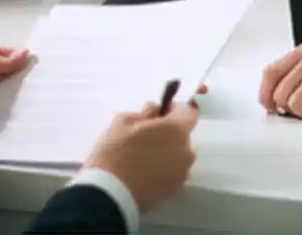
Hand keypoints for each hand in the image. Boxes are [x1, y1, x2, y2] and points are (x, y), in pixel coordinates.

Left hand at [0, 46, 30, 119]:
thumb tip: (24, 54)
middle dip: (20, 79)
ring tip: (35, 99)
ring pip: (3, 99)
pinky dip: (8, 118)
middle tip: (42, 82)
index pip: (0, 57)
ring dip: (16, 100)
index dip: (17, 57)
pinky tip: (19, 117)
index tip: (36, 61)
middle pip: (4, 78)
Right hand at [83, 100, 199, 211]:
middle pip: (183, 134)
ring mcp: (182, 172)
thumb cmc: (115, 152)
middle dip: (168, 132)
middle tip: (145, 135)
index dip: (176, 109)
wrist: (111, 194)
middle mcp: (186, 151)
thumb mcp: (123, 122)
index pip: (190, 111)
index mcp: (176, 130)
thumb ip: (144, 112)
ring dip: (166, 150)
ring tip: (143, 156)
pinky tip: (144, 170)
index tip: (161, 112)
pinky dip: (164, 167)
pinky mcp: (175, 188)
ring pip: (178, 154)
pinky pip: (173, 170)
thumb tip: (154, 110)